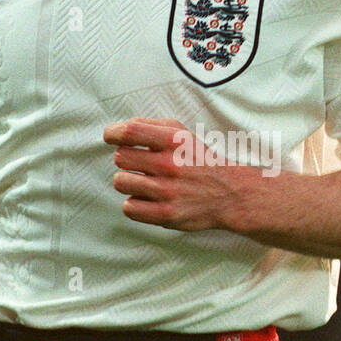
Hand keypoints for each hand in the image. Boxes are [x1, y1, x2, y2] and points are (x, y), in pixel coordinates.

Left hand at [102, 115, 251, 231]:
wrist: (230, 193)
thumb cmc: (200, 160)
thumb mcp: (183, 134)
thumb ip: (151, 126)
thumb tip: (120, 129)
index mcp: (173, 141)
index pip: (130, 132)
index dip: (113, 133)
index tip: (110, 137)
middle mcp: (169, 165)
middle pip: (120, 157)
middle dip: (126, 159)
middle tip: (139, 164)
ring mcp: (167, 191)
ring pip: (121, 182)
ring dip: (128, 182)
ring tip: (143, 182)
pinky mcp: (166, 214)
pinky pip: (129, 207)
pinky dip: (134, 204)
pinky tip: (147, 199)